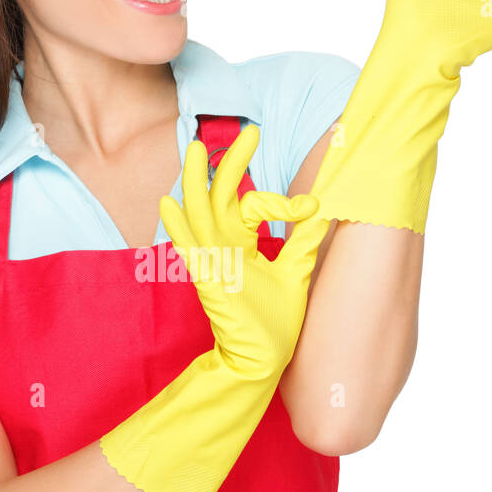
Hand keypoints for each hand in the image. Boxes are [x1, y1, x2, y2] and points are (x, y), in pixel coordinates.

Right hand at [160, 125, 328, 378]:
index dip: (282, 200)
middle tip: (248, 131)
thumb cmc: (275, 321)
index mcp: (241, 242)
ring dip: (195, 181)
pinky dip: (177, 229)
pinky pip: (188, 251)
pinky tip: (168, 205)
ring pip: (198, 213)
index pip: (255, 204)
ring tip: (195, 149)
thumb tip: (323, 212)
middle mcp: (224, 246)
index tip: (310, 205)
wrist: (263, 359)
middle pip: (220, 194)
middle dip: (232, 162)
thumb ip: (303, 242)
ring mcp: (212, 261)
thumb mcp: (294, 272)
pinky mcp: (207, 281)